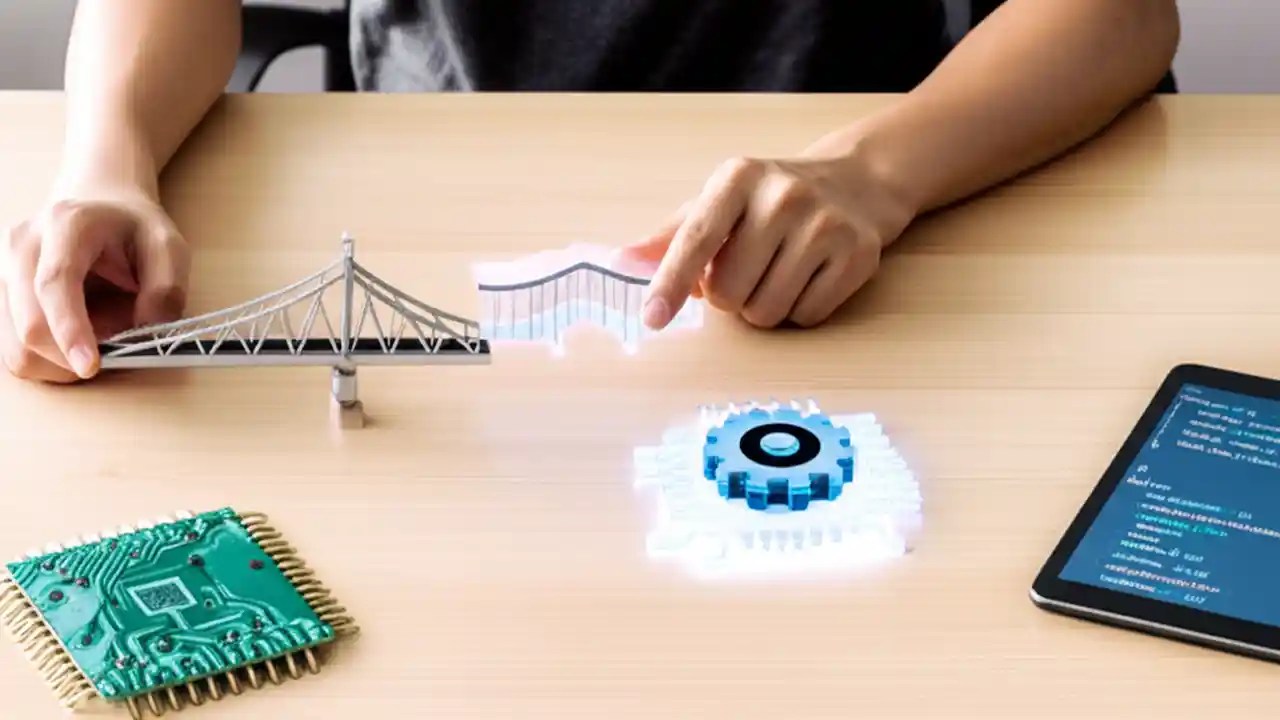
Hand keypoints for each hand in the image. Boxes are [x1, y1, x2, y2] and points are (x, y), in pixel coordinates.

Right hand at [0, 187, 189, 382]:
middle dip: (70, 357)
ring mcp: (4, 272)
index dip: (69, 330)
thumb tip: (148, 330)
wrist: (98, 206)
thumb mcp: (168, 247)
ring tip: (95, 345)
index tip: (90, 366)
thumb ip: (167, 288)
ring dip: (59, 363)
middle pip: (29, 322)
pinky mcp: (2, 296)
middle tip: (111, 358)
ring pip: (16, 344)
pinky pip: (15, 348)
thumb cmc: (133, 229)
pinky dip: (48, 360)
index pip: (55, 284)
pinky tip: (74, 344)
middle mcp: (22, 246)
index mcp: (66, 225)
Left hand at [626, 148, 915, 329]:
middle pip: (729, 292)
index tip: (652, 317)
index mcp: (738, 178)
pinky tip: (809, 276)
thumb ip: (670, 236)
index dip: (671, 282)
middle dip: (729, 296)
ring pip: (766, 312)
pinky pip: (806, 316)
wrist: (856, 183)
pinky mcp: (858, 255)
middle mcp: (784, 196)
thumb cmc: (770, 201)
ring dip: (762, 306)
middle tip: (747, 269)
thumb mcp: (719, 203)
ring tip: (778, 271)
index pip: (696, 239)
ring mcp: (826, 225)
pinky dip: (799, 309)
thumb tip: (621, 262)